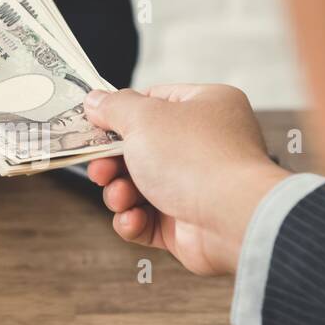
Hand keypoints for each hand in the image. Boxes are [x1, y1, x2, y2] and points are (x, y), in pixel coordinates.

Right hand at [84, 84, 289, 274]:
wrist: (231, 219)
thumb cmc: (196, 158)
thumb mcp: (144, 118)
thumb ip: (114, 107)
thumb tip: (95, 100)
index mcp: (205, 107)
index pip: (155, 101)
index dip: (121, 113)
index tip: (94, 124)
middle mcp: (204, 145)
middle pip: (141, 148)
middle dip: (113, 162)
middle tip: (100, 170)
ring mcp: (196, 186)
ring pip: (139, 187)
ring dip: (120, 193)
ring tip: (121, 196)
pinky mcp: (186, 224)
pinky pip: (148, 220)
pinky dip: (133, 221)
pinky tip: (133, 219)